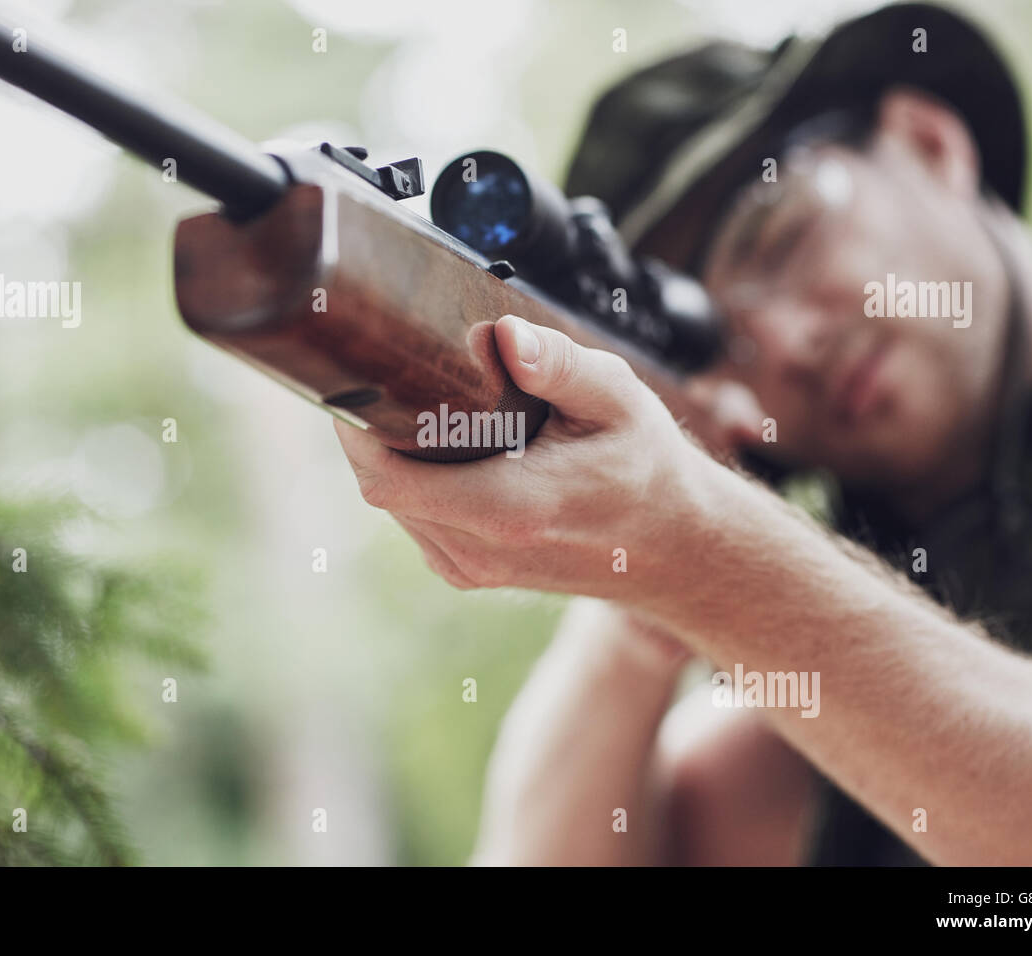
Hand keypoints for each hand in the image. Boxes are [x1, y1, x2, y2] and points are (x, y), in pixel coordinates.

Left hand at [334, 314, 727, 602]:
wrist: (675, 550)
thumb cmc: (647, 471)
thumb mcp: (618, 401)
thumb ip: (560, 365)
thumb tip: (504, 335)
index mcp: (510, 508)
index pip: (388, 479)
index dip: (356, 428)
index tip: (359, 377)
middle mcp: (481, 549)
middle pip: (381, 487)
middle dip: (373, 430)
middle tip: (390, 372)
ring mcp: (472, 568)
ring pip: (393, 505)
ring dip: (394, 456)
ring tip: (422, 404)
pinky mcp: (469, 572)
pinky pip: (415, 519)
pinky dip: (416, 480)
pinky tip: (445, 447)